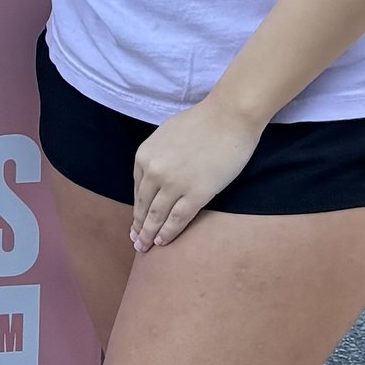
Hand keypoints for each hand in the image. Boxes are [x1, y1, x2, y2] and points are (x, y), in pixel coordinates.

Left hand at [128, 95, 262, 251]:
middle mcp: (154, 171)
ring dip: (150, 234)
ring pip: (157, 216)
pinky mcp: (197, 193)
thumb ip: (157, 156)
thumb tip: (154, 175)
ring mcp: (174, 184)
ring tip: (146, 247)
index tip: (135, 223)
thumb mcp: (165, 135)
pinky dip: (169, 233)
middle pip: (143, 206)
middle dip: (139, 227)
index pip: (137, 190)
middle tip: (137, 242)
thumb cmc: (202, 121)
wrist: (230, 116)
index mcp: (144, 156)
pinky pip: (178, 219)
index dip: (136, 210)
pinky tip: (163, 241)